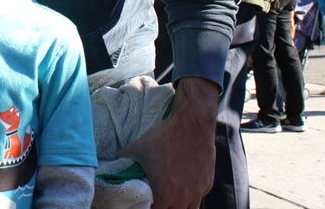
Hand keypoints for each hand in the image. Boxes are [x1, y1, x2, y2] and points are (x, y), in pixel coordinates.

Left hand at [119, 76, 218, 207]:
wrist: (192, 125)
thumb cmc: (163, 137)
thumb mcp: (137, 148)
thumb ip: (125, 159)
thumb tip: (116, 164)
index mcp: (165, 194)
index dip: (151, 208)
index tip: (149, 202)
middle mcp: (183, 197)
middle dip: (167, 207)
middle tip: (161, 200)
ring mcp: (198, 191)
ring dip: (181, 205)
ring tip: (174, 197)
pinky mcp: (207, 183)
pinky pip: (199, 195)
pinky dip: (192, 194)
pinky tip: (185, 183)